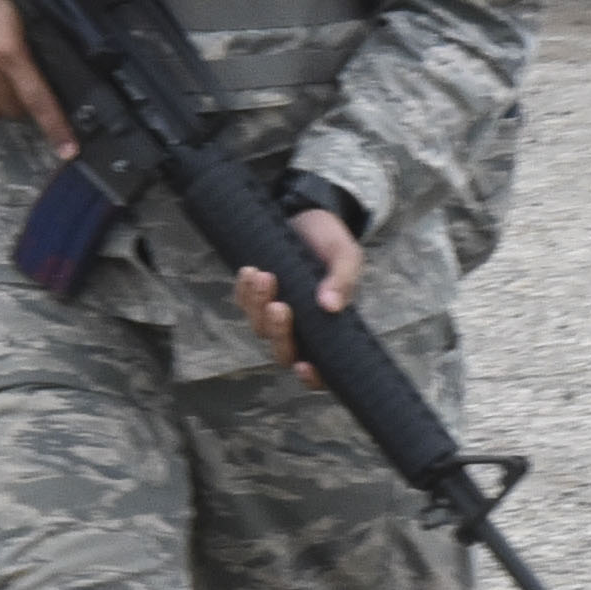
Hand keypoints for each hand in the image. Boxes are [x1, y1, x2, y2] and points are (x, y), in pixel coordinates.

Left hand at [238, 208, 363, 381]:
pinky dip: (244, 292)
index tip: (304, 366)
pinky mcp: (257, 296)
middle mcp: (301, 327)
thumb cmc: (330, 240)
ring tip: (264, 276)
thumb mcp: (346, 254)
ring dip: (258, 306)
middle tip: (280, 305)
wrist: (307, 212)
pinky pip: (244, 304)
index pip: (322, 367)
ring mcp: (277, 313)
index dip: (313, 377)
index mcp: (329, 326)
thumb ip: (344, 279)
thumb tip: (330, 306)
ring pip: (260, 328)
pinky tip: (250, 271)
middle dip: (278, 333)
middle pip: (284, 351)